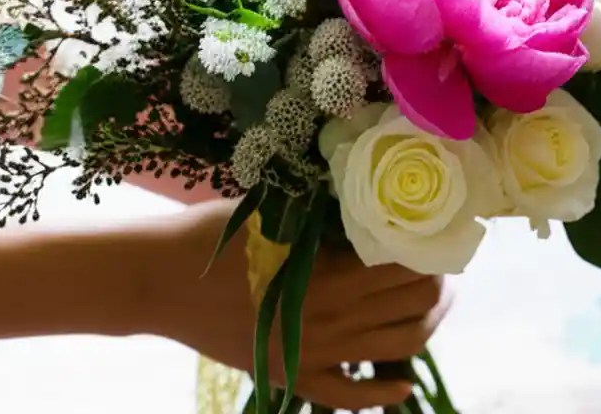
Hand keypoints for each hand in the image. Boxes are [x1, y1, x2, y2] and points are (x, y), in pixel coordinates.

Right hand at [135, 200, 451, 409]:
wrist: (157, 280)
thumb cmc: (212, 236)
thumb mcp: (277, 214)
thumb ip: (329, 216)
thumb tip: (378, 205)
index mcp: (331, 275)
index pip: (409, 266)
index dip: (434, 250)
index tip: (440, 232)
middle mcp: (333, 320)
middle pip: (415, 305)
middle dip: (439, 283)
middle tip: (443, 263)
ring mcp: (314, 355)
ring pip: (397, 348)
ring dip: (427, 326)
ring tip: (434, 304)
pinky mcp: (292, 378)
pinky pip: (349, 397)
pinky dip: (383, 394)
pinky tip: (404, 384)